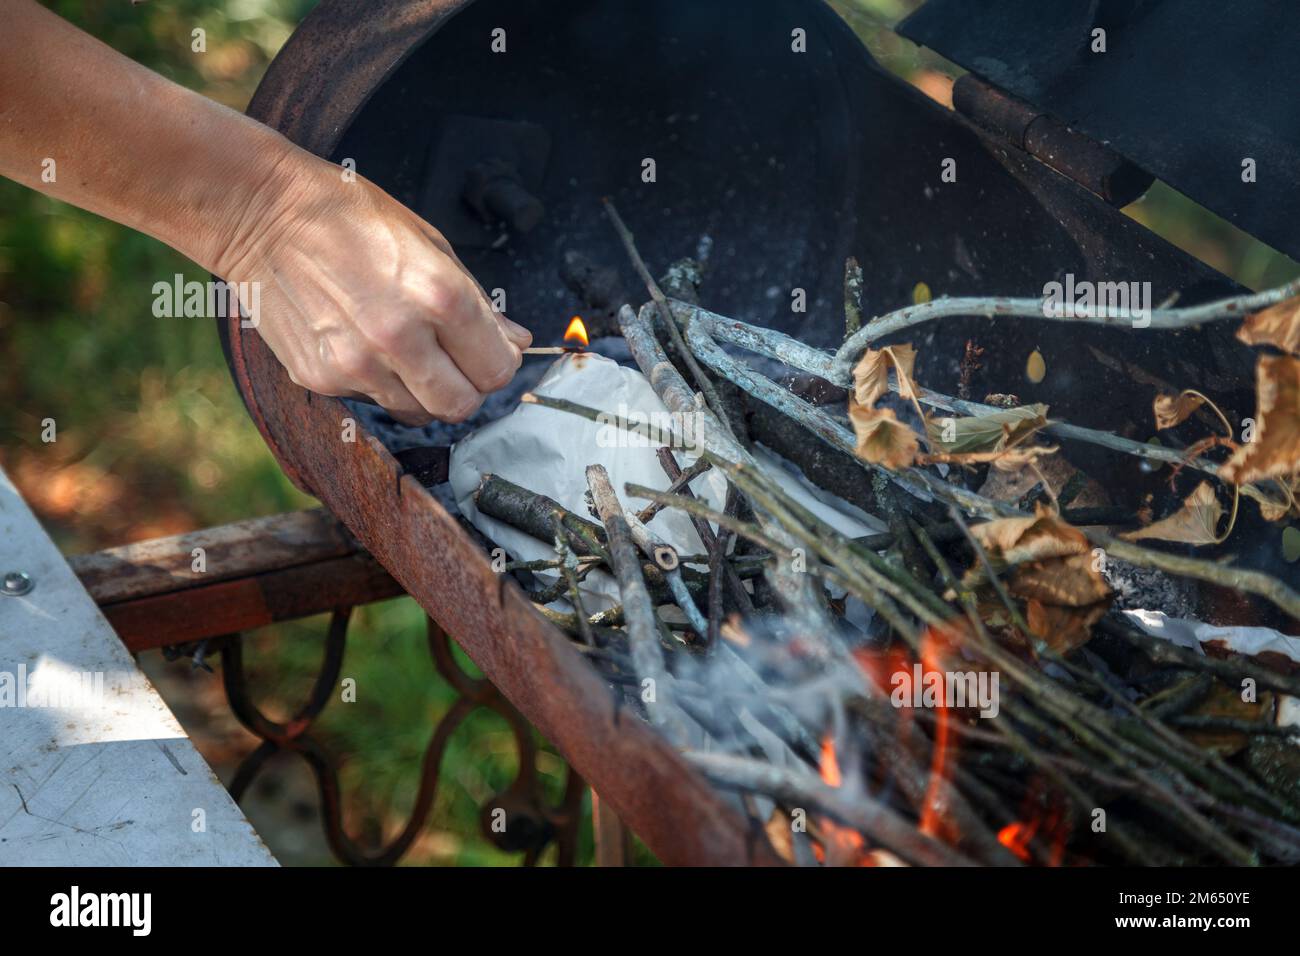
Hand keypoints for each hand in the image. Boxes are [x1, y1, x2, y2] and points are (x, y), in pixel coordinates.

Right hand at [216, 149, 530, 425]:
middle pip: (461, 406)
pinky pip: (371, 400)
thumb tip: (516, 340)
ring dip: (422, 390)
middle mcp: (400, 337)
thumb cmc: (350, 217)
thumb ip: (478, 303)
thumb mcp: (430, 244)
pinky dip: (377, 382)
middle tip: (455, 363)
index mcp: (439, 296)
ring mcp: (356, 363)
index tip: (490, 352)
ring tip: (405, 349)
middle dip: (467, 388)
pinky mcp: (321, 377)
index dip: (498, 364)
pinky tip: (362, 342)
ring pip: (417, 412)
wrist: (263, 213)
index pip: (496, 370)